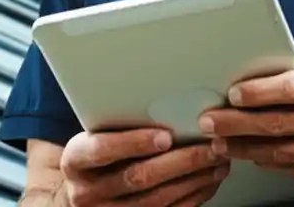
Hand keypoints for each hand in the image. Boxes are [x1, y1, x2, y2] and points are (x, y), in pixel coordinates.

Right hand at [57, 128, 230, 205]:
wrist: (81, 191)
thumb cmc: (94, 154)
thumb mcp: (91, 134)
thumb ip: (114, 122)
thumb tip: (160, 96)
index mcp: (75, 161)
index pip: (103, 151)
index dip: (134, 143)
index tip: (165, 135)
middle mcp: (87, 193)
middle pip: (137, 177)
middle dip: (180, 161)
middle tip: (210, 144)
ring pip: (157, 200)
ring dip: (193, 179)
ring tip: (217, 159)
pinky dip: (194, 196)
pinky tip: (209, 180)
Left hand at [198, 60, 293, 195]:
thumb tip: (253, 74)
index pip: (293, 87)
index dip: (259, 92)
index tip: (232, 95)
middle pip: (282, 123)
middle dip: (238, 123)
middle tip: (211, 122)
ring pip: (284, 152)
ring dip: (246, 148)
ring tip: (221, 143)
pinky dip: (269, 163)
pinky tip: (251, 156)